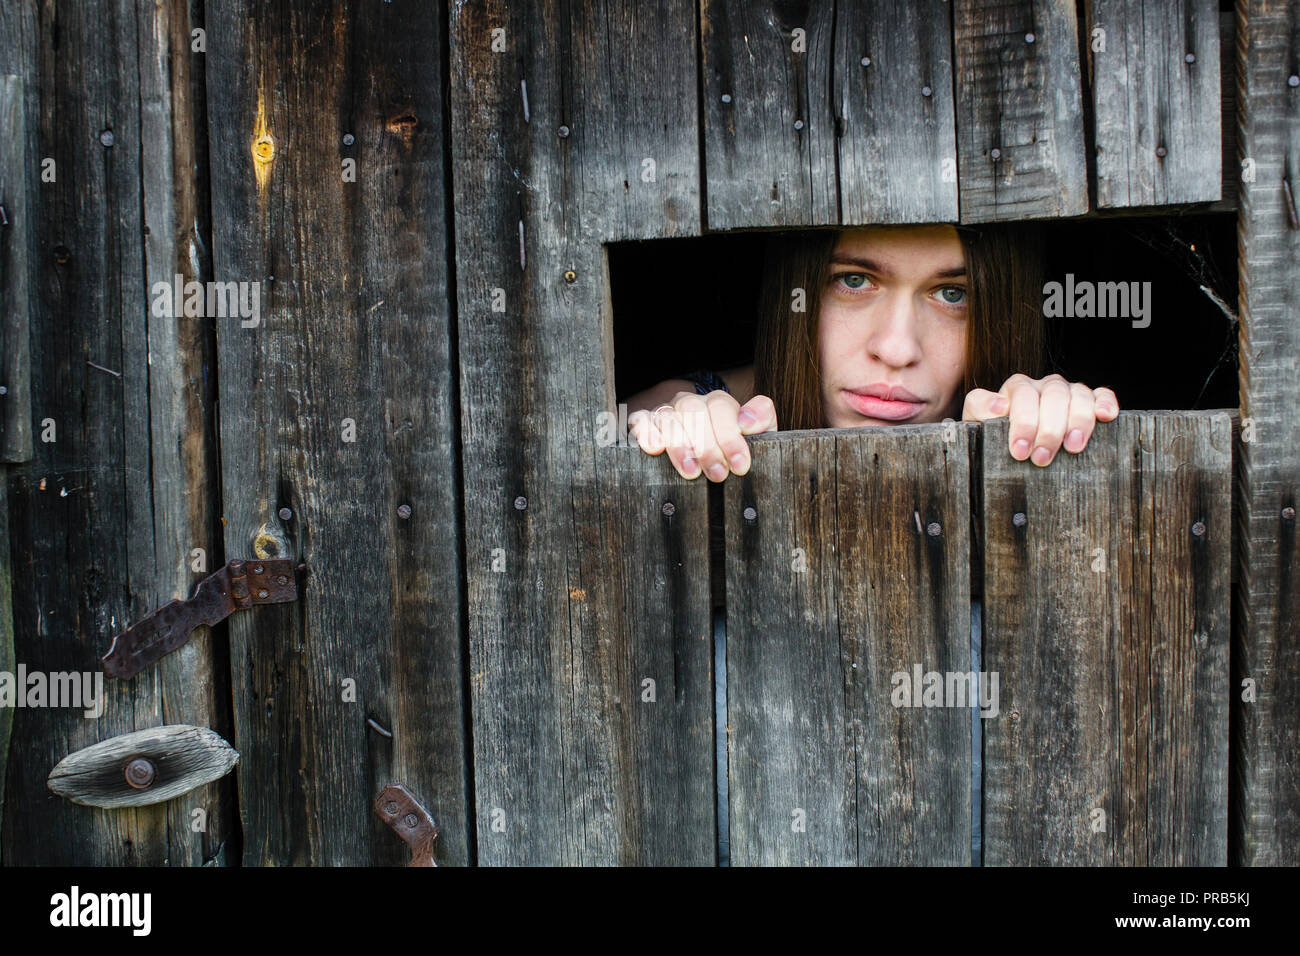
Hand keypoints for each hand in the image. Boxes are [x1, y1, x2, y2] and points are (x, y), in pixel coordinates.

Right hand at [627, 389, 777, 479]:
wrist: (710, 459)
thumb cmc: (732, 452)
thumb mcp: (756, 438)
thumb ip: (761, 421)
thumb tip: (748, 422)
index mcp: (719, 404)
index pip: (722, 407)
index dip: (731, 436)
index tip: (740, 465)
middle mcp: (692, 404)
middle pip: (693, 410)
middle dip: (707, 445)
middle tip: (718, 474)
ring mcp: (668, 413)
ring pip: (669, 417)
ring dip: (680, 445)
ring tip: (690, 471)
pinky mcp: (647, 424)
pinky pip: (641, 421)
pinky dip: (647, 432)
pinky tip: (655, 449)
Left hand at [961, 373, 1118, 465]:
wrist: (1008, 446)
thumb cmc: (994, 436)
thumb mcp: (977, 422)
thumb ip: (979, 408)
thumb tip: (998, 405)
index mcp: (1017, 388)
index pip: (1023, 395)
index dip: (1023, 422)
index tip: (1020, 451)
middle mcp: (1044, 386)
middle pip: (1053, 395)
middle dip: (1049, 429)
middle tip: (1042, 458)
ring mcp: (1068, 392)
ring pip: (1079, 394)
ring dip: (1078, 420)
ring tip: (1072, 448)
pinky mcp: (1088, 402)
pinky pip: (1101, 394)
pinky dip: (1105, 403)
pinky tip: (1106, 416)